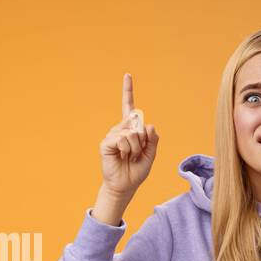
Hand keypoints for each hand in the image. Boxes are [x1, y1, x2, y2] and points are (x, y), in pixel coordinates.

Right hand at [99, 73, 159, 200]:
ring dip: (136, 148)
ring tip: (129, 156)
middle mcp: (121, 128)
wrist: (125, 185)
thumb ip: (153, 139)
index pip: (130, 107)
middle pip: (138, 123)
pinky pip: (123, 139)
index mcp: (131, 129)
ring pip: (132, 133)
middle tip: (136, 153)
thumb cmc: (136, 170)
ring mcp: (113, 135)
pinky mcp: (106, 142)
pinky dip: (127, 149)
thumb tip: (149, 125)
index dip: (128, 91)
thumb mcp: (151, 154)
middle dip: (143, 141)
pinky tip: (122, 156)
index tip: (127, 75)